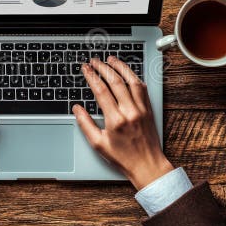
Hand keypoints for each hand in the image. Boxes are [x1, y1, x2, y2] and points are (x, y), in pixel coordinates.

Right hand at [72, 56, 172, 189]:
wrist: (147, 165)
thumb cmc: (123, 158)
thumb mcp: (98, 144)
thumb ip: (85, 124)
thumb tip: (77, 109)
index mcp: (115, 120)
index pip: (101, 90)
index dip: (91, 76)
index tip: (85, 69)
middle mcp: (129, 111)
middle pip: (115, 81)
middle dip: (103, 68)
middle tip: (94, 61)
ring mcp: (141, 109)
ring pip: (131, 81)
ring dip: (120, 67)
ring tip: (111, 59)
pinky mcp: (149, 109)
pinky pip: (142, 88)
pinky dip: (134, 77)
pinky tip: (127, 72)